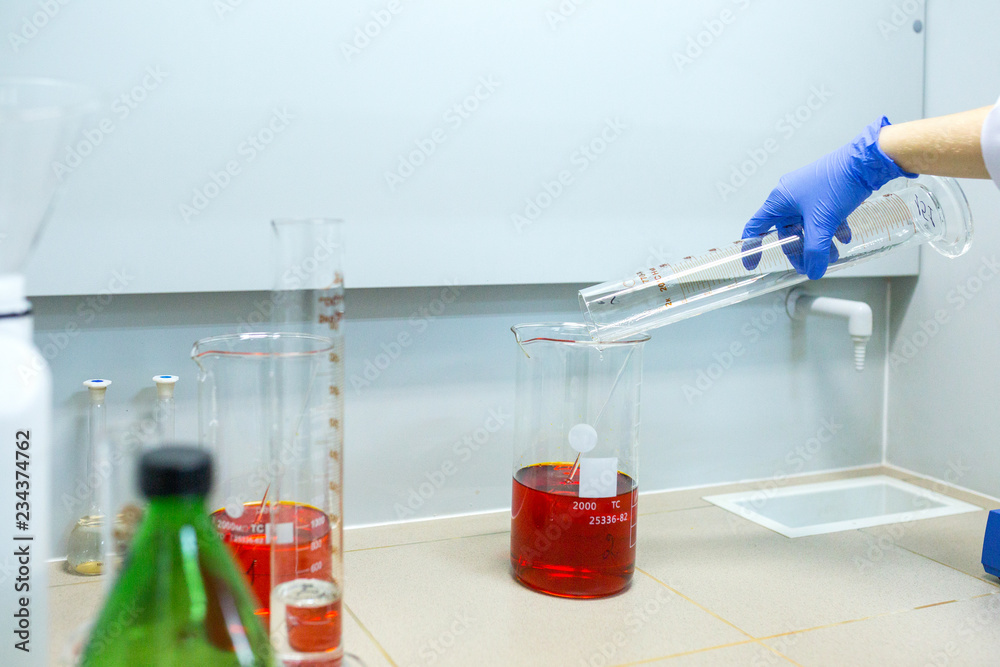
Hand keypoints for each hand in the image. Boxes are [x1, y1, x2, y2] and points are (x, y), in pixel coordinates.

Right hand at [741, 117, 915, 278]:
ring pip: (807, 225)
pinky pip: (822, 216)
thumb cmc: (837, 183)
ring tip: (832, 256)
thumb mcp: (822, 222)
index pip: (757, 226)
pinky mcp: (825, 191)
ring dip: (818, 242)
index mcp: (780, 200)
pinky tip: (843, 238)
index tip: (753, 263)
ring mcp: (808, 193)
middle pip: (786, 230)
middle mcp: (790, 195)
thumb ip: (816, 251)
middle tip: (807, 266)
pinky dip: (830, 229)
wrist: (865, 162)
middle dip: (798, 250)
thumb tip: (814, 271)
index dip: (752, 246)